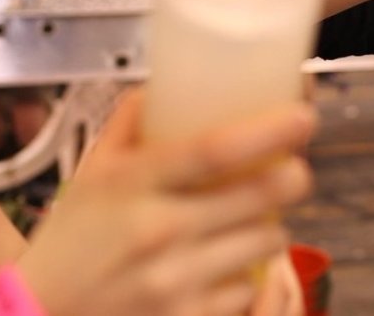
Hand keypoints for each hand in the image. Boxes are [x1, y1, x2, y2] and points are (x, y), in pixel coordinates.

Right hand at [17, 92, 315, 315]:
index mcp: (132, 184)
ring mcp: (174, 281)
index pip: (215, 148)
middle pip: (262, 194)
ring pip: (266, 241)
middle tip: (293, 171)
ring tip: (248, 223)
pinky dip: (243, 277)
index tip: (304, 117)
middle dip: (293, 177)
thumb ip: (129, 125)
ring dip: (268, 229)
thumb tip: (167, 83)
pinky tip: (221, 269)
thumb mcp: (90, 174)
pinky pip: (247, 290)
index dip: (271, 130)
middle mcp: (157, 230)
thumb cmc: (69, 243)